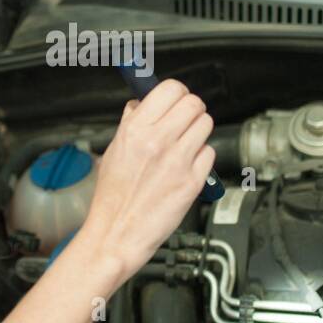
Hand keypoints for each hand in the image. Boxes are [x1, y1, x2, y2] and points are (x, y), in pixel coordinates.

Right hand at [72, 78, 214, 281]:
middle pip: (194, 103)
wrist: (117, 233)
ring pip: (206, 124)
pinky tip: (187, 165)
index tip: (174, 99)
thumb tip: (140, 104)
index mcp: (136, 129)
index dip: (176, 92)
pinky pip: (209, 153)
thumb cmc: (112, 198)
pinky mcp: (193, 181)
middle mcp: (159, 141)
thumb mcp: (113, 151)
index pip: (171, 89)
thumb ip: (130, 124)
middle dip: (190, 109)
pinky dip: (201, 156)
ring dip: (198, 131)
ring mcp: (178, 161)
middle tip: (183, 120)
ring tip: (185, 143)